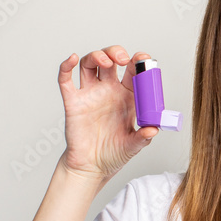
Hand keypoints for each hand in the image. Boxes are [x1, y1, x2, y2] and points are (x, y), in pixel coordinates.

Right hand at [56, 45, 158, 182]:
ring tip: (106, 61)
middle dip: (117, 53)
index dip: (138, 62)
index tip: (144, 59)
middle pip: (111, 61)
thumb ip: (143, 137)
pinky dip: (66, 66)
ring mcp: (90, 94)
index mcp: (127, 97)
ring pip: (90, 64)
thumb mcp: (133, 146)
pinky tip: (73, 59)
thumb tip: (154, 129)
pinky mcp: (73, 102)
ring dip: (97, 56)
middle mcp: (108, 91)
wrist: (92, 168)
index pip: (133, 72)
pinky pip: (66, 80)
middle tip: (123, 59)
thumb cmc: (113, 154)